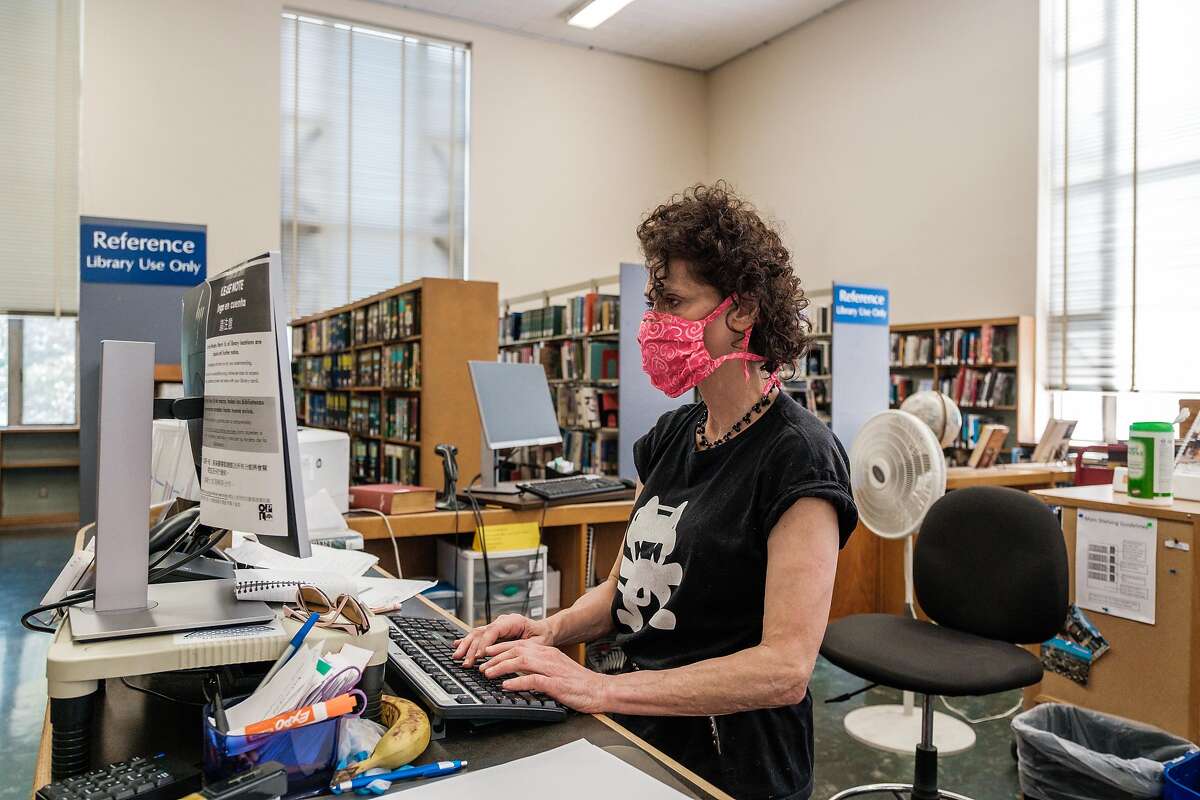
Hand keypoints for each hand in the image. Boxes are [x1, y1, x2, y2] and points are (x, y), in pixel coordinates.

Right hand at [453, 613, 548, 666]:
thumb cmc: (542, 637)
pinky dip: (467, 641)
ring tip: (457, 657)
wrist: (545, 631)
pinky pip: (477, 636)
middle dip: (471, 648)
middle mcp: (502, 622)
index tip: (479, 656)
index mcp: (513, 621)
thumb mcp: (537, 644)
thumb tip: (508, 657)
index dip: (484, 643)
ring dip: (466, 646)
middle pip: (481, 632)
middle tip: (466, 663)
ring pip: (476, 633)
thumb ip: (523, 648)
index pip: (494, 630)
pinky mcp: (492, 633)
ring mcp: (496, 626)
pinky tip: (456, 645)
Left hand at [480, 639, 608, 713]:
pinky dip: (517, 682)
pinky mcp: (556, 684)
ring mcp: (552, 670)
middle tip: (481, 664)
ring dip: (502, 667)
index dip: (500, 648)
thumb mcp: (556, 669)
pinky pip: (533, 680)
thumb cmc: (579, 683)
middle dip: (496, 656)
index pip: (520, 645)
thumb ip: (538, 667)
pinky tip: (506, 686)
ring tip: (488, 673)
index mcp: (548, 652)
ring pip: (521, 662)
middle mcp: (549, 657)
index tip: (486, 652)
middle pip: (517, 650)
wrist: (600, 690)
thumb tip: (517, 671)